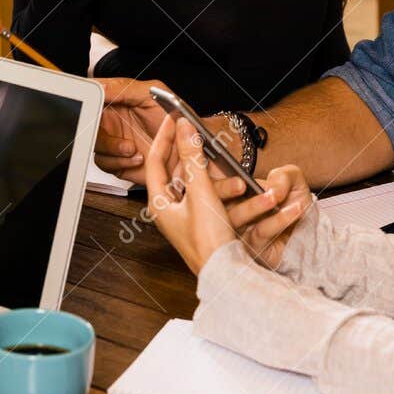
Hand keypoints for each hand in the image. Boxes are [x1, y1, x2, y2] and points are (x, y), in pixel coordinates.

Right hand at [93, 77, 168, 180]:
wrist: (193, 148)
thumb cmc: (177, 118)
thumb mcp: (152, 93)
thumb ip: (122, 87)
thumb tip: (98, 85)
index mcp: (116, 101)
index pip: (91, 98)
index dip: (87, 102)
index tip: (91, 105)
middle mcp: (113, 122)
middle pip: (88, 125)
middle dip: (97, 131)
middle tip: (106, 132)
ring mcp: (115, 142)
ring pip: (94, 146)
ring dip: (111, 149)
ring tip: (131, 147)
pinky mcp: (119, 162)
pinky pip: (106, 163)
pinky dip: (120, 162)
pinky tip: (137, 157)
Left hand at [143, 116, 312, 274]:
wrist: (229, 276)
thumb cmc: (209, 242)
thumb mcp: (201, 193)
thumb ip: (193, 158)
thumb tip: (184, 128)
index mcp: (159, 203)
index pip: (155, 161)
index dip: (164, 137)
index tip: (173, 118)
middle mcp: (170, 210)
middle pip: (176, 171)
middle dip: (192, 154)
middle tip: (199, 134)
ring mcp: (187, 218)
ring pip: (197, 184)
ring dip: (214, 173)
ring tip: (229, 166)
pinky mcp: (205, 224)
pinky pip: (211, 197)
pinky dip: (222, 187)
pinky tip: (238, 183)